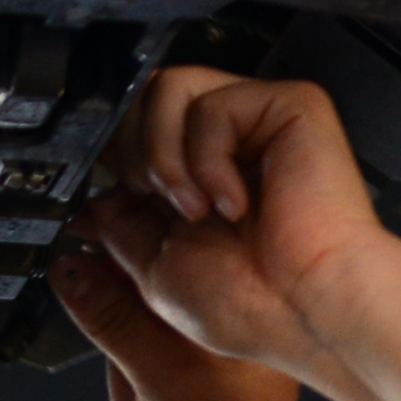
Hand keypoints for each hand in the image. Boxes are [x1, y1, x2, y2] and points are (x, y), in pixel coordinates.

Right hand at [54, 220, 305, 400]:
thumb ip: (118, 321)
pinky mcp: (142, 338)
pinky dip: (85, 280)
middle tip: (87, 196)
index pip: (203, 226)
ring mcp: (177, 316)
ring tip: (73, 224)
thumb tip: (73, 268)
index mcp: (244, 296)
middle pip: (163, 234)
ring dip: (100, 244)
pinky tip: (69, 265)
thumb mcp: (170, 381)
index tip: (128, 180)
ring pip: (131, 261)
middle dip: (124, 213)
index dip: (168, 198)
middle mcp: (216, 296)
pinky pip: (108, 296)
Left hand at [56, 69, 400, 400]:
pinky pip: (212, 103)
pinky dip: (208, 158)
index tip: (112, 201)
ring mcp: (258, 122)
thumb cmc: (255, 307)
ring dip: (164, 154)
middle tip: (161, 207)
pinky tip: (233, 202)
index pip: (132, 132)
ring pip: (168, 88)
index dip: (111, 159)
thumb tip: (91, 200)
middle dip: (132, 155)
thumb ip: (119, 225)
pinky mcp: (291, 107)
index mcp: (198, 180)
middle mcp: (228, 147)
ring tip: (194, 209)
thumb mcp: (155, 270)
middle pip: (143, 98)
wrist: (309, 312)